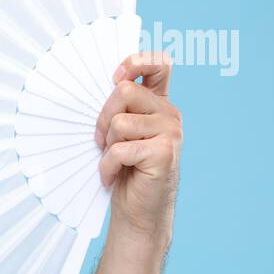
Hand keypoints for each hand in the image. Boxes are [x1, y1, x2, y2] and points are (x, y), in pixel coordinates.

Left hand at [94, 51, 181, 243]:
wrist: (137, 211)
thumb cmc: (124, 171)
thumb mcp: (119, 133)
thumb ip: (118, 107)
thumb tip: (103, 86)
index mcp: (158, 103)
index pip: (159, 63)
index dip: (135, 62)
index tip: (116, 78)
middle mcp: (169, 114)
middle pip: (124, 91)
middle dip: (102, 118)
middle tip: (103, 142)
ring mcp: (170, 132)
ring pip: (119, 122)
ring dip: (106, 145)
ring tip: (114, 160)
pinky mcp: (164, 153)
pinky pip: (120, 149)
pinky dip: (108, 166)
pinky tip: (113, 176)